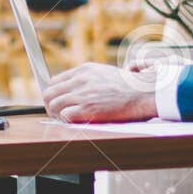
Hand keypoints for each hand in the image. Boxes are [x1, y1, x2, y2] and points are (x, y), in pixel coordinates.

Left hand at [43, 64, 158, 124]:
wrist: (143, 92)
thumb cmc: (128, 87)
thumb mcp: (104, 74)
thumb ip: (87, 79)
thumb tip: (73, 89)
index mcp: (84, 71)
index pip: (54, 81)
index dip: (54, 94)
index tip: (57, 102)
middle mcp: (80, 80)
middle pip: (49, 93)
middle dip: (51, 105)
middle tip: (57, 114)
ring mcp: (83, 94)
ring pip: (53, 104)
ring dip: (56, 115)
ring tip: (65, 120)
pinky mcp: (87, 109)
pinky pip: (64, 116)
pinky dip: (66, 121)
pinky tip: (75, 122)